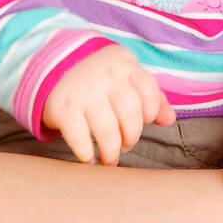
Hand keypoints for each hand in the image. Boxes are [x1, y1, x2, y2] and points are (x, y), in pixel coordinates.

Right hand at [42, 43, 174, 164]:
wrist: (53, 65)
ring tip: (110, 158)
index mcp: (124, 64)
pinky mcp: (63, 108)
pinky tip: (89, 158)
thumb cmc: (100, 79)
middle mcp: (104, 75)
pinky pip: (80, 139)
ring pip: (107, 131)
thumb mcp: (126, 77)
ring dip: (112, 152)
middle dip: (131, 136)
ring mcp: (82, 91)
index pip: (149, 91)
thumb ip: (151, 96)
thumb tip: (169, 119)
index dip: (150, 113)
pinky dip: (87, 155)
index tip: (143, 122)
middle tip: (126, 145)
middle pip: (130, 113)